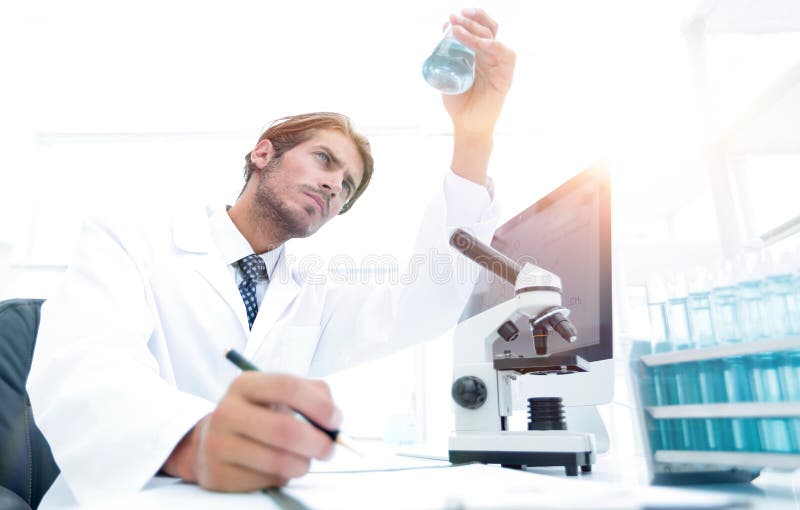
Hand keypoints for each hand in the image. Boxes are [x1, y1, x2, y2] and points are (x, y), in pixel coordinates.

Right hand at [162, 373, 340, 491]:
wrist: (212, 442)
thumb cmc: (260, 415)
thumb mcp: (280, 395)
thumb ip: (314, 396)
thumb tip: (334, 420)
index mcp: (245, 384)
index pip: (287, 386)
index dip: (318, 405)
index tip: (336, 420)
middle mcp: (226, 412)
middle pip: (285, 429)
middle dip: (317, 443)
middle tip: (329, 449)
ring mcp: (218, 445)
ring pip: (279, 461)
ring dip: (303, 465)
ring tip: (303, 460)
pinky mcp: (218, 476)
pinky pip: (266, 482)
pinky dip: (282, 479)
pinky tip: (276, 469)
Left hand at [443, 8, 515, 137]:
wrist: (465, 124)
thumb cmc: (458, 102)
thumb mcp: (448, 74)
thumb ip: (448, 55)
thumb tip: (444, 30)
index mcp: (480, 54)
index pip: (480, 28)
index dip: (470, 19)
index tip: (452, 17)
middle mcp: (491, 57)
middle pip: (488, 28)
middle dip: (470, 20)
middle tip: (454, 17)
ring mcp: (499, 65)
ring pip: (493, 39)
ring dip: (476, 31)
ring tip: (457, 29)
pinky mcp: (505, 77)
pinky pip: (506, 55)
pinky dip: (494, 46)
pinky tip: (479, 44)